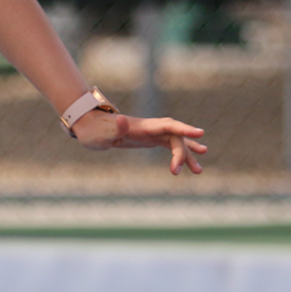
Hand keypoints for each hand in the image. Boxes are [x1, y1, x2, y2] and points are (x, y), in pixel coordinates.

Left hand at [72, 110, 207, 174]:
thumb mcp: (102, 132)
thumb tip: (121, 119)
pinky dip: (181, 154)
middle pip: (174, 137)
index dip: (184, 129)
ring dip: (188, 156)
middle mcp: (151, 127)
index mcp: (143, 126)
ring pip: (176, 142)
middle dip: (181, 153)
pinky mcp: (150, 140)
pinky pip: (170, 146)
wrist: (90, 129)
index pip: (168, 125)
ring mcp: (151, 133)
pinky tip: (192, 163)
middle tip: (176, 172)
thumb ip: (114, 127)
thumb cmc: (95, 131)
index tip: (200, 133)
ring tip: (199, 171)